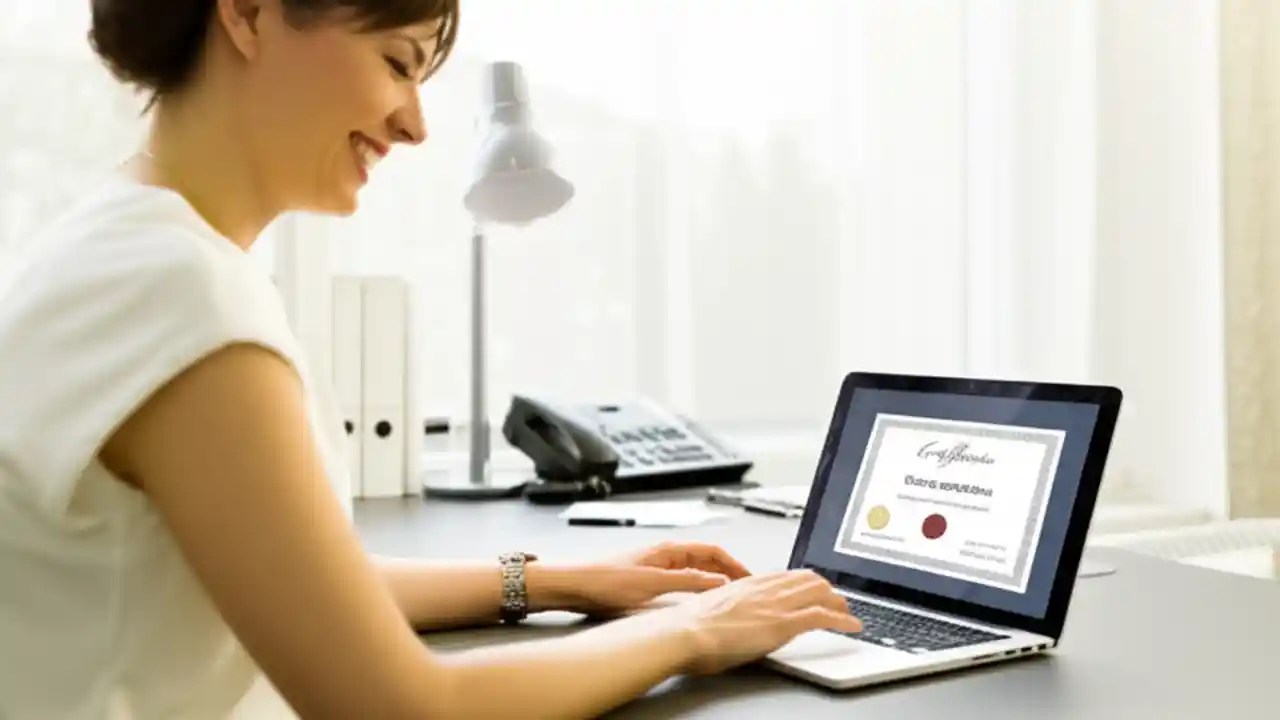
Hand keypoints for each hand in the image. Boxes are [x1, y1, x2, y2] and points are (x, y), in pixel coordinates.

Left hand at [533, 542, 751, 616]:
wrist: (576, 585)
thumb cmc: (607, 580)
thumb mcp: (653, 584)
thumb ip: (688, 582)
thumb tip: (720, 582)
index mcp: (670, 549)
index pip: (714, 551)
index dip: (735, 564)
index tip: (751, 579)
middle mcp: (666, 555)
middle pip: (707, 560)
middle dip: (729, 572)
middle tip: (746, 589)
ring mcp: (658, 567)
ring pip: (696, 571)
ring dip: (715, 581)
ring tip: (729, 596)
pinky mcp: (649, 580)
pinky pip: (683, 581)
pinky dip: (698, 589)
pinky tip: (699, 602)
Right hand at [653, 568, 862, 674]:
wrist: (685, 632)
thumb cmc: (691, 625)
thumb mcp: (715, 607)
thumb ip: (732, 605)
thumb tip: (736, 614)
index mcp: (749, 582)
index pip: (787, 575)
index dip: (806, 583)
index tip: (813, 589)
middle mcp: (766, 587)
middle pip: (809, 579)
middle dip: (827, 590)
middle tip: (836, 601)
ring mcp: (777, 603)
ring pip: (821, 592)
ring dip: (838, 603)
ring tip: (847, 613)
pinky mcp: (783, 623)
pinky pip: (823, 616)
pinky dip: (843, 620)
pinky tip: (852, 626)